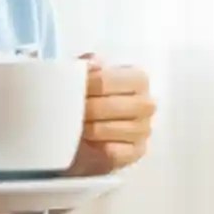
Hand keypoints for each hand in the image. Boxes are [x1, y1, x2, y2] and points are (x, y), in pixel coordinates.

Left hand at [68, 54, 155, 176]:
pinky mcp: (136, 152)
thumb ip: (86, 65)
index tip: (68, 89)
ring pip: (110, 129)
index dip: (86, 85)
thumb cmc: (90, 97)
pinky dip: (96, 147)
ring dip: (88, 128)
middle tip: (68, 111)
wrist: (90, 130)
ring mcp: (143, 129)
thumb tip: (92, 61)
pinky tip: (86, 142)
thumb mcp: (85, 76)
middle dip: (86, 109)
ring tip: (74, 125)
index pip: (108, 80)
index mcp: (137, 79)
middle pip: (111, 106)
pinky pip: (114, 151)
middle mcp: (145, 104)